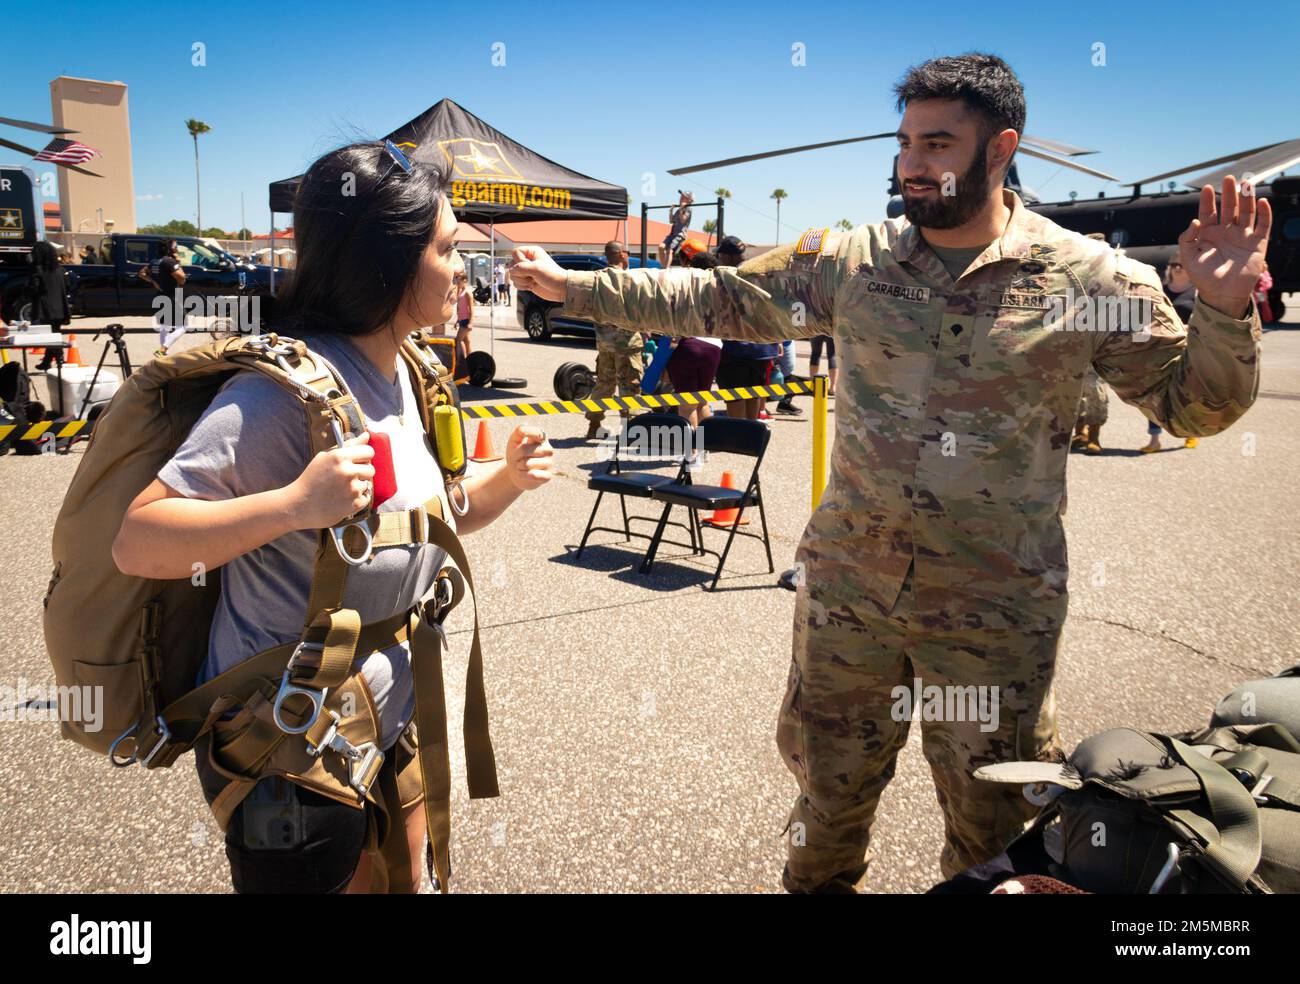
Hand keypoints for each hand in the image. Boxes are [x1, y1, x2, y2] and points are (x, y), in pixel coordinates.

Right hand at [286, 432, 375, 527]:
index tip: (359, 460)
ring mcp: (352, 488)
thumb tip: (367, 435)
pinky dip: (358, 499)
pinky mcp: (355, 503)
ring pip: (368, 483)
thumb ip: (349, 445)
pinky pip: (366, 497)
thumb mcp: (326, 457)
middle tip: (348, 477)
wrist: (300, 504)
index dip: (365, 456)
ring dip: (359, 486)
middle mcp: (348, 471)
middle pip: (371, 469)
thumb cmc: (313, 478)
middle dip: (362, 472)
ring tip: (342, 489)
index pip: (369, 451)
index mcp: (339, 457)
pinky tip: (343, 499)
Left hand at [504, 425, 553, 490]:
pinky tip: (524, 474)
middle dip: (515, 455)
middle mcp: (548, 450)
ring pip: (526, 463)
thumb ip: (520, 430)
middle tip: (517, 458)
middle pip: (523, 449)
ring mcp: (549, 463)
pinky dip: (522, 475)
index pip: (536, 433)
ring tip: (521, 466)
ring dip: (518, 467)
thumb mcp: (514, 440)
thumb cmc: (516, 454)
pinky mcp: (548, 476)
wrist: (517, 474)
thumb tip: (533, 429)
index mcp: (542, 439)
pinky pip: (532, 475)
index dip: (527, 433)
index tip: (523, 436)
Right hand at [508, 246, 567, 302]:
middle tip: (532, 276)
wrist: (560, 289)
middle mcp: (528, 260)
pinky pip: (515, 283)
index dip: (519, 261)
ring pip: (513, 275)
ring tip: (533, 281)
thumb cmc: (552, 276)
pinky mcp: (526, 280)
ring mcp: (526, 271)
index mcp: (531, 252)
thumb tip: (510, 271)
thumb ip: (521, 268)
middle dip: (520, 273)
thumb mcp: (536, 269)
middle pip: (511, 265)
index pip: (515, 253)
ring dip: (522, 281)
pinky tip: (531, 286)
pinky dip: (522, 286)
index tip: (529, 267)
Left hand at [1178, 175, 1270, 317]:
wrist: (1221, 294)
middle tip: (1228, 178)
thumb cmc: (1203, 277)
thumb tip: (1195, 221)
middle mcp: (1226, 232)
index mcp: (1209, 234)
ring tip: (1246, 184)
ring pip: (1246, 212)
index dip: (1208, 200)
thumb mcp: (1188, 257)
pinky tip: (1262, 201)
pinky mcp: (1257, 243)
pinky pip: (1263, 225)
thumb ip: (1187, 238)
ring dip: (1247, 198)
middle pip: (1229, 208)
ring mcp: (1242, 237)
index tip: (1207, 188)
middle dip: (1229, 193)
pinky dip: (1265, 213)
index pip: (1209, 212)